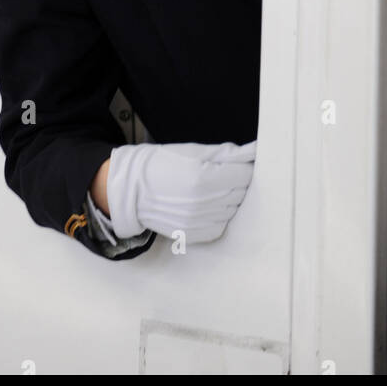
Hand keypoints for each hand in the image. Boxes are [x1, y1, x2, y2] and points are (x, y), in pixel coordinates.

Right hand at [106, 140, 256, 241]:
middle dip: (236, 182)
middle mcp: (203, 203)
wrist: (132, 188)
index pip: (245, 175)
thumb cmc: (162, 163)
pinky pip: (219, 227)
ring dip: (228, 199)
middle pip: (240, 193)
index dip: (243, 167)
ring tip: (211, 189)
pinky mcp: (192, 234)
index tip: (236, 164)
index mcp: (204, 178)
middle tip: (222, 174)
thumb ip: (226, 153)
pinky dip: (218, 216)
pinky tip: (206, 205)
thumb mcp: (193, 151)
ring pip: (232, 211)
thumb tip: (253, 151)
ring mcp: (197, 222)